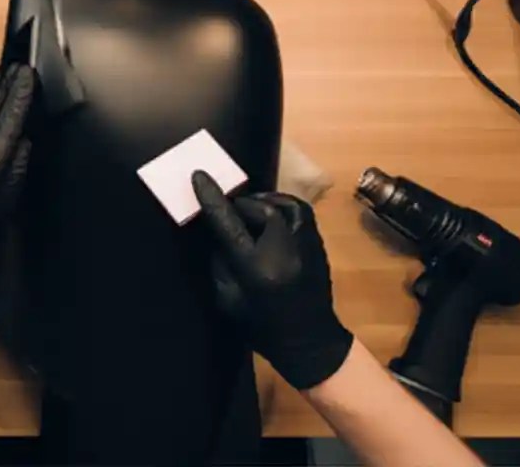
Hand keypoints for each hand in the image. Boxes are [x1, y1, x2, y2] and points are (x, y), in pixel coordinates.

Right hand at [193, 170, 352, 389]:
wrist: (310, 343)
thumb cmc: (262, 328)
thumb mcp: (228, 299)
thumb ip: (221, 262)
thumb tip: (218, 233)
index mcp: (257, 268)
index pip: (229, 223)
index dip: (213, 198)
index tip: (200, 177)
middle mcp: (285, 251)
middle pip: (261, 209)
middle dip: (241, 205)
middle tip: (226, 209)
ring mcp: (308, 245)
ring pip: (285, 205)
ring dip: (264, 202)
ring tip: (249, 208)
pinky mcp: (319, 245)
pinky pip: (300, 213)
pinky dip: (282, 208)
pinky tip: (271, 216)